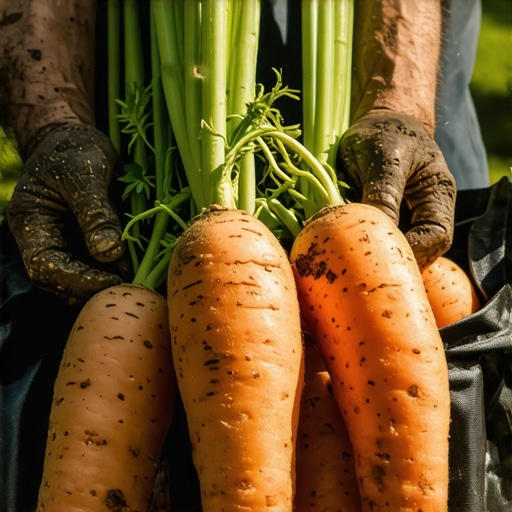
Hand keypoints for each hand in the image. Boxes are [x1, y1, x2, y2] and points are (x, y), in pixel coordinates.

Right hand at [6, 123, 125, 303]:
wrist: (75, 137)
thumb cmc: (76, 148)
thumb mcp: (86, 174)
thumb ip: (96, 213)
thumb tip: (108, 253)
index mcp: (29, 219)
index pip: (44, 263)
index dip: (76, 278)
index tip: (111, 280)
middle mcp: (39, 236)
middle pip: (56, 278)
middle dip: (89, 286)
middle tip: (126, 286)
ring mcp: (58, 241)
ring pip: (72, 277)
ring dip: (99, 283)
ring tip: (131, 280)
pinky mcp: (77, 241)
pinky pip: (88, 265)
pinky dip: (106, 272)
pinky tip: (129, 270)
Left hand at [339, 109, 456, 268]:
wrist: (375, 123)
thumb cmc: (384, 132)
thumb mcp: (383, 157)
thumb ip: (383, 194)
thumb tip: (378, 232)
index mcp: (437, 193)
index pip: (437, 235)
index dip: (415, 250)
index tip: (384, 251)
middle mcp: (424, 210)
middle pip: (419, 249)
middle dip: (394, 257)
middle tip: (365, 261)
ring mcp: (402, 217)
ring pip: (396, 246)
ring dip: (376, 251)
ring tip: (352, 253)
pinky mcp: (381, 219)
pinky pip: (375, 237)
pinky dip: (362, 242)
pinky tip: (345, 242)